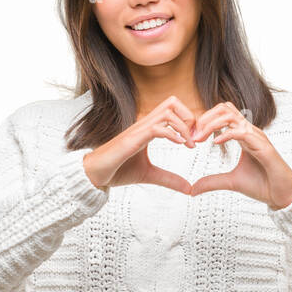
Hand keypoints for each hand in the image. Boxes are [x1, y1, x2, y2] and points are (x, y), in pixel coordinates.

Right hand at [82, 96, 199, 192]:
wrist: (95, 175)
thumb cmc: (118, 170)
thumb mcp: (150, 175)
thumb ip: (169, 179)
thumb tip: (189, 189)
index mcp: (149, 128)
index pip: (173, 108)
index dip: (189, 120)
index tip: (195, 140)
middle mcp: (144, 124)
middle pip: (173, 102)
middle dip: (190, 117)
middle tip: (195, 139)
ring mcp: (138, 130)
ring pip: (167, 112)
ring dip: (183, 127)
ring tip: (189, 145)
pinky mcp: (132, 140)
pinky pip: (155, 128)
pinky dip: (171, 134)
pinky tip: (180, 145)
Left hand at [188, 102, 291, 208]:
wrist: (282, 195)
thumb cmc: (262, 185)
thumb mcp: (231, 182)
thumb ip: (212, 182)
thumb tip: (192, 190)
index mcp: (242, 136)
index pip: (222, 115)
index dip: (204, 122)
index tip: (192, 137)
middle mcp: (249, 132)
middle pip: (224, 108)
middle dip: (205, 117)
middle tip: (193, 135)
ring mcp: (256, 137)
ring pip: (231, 115)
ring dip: (211, 123)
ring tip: (200, 138)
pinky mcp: (262, 146)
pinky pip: (241, 132)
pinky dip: (225, 134)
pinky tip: (215, 144)